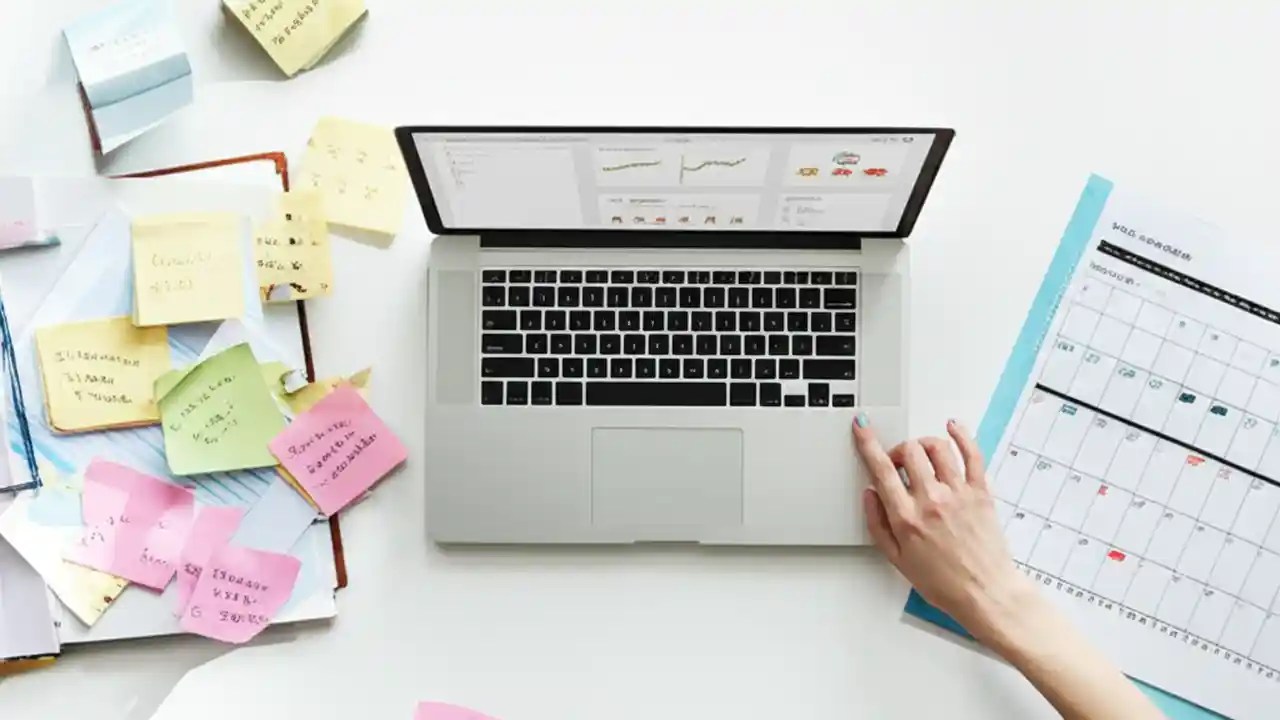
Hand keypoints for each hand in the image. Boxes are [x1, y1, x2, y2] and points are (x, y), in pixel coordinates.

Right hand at [852, 415, 1037, 645]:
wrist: (985, 594)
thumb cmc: (943, 582)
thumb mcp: (897, 559)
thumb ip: (878, 524)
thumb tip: (869, 494)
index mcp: (906, 518)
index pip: (881, 469)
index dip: (867, 443)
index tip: (862, 427)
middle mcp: (931, 500)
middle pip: (909, 451)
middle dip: (898, 450)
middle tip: (899, 463)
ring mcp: (958, 494)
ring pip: (937, 447)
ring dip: (923, 443)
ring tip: (921, 454)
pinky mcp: (980, 493)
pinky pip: (972, 454)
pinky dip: (962, 435)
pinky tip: (953, 428)